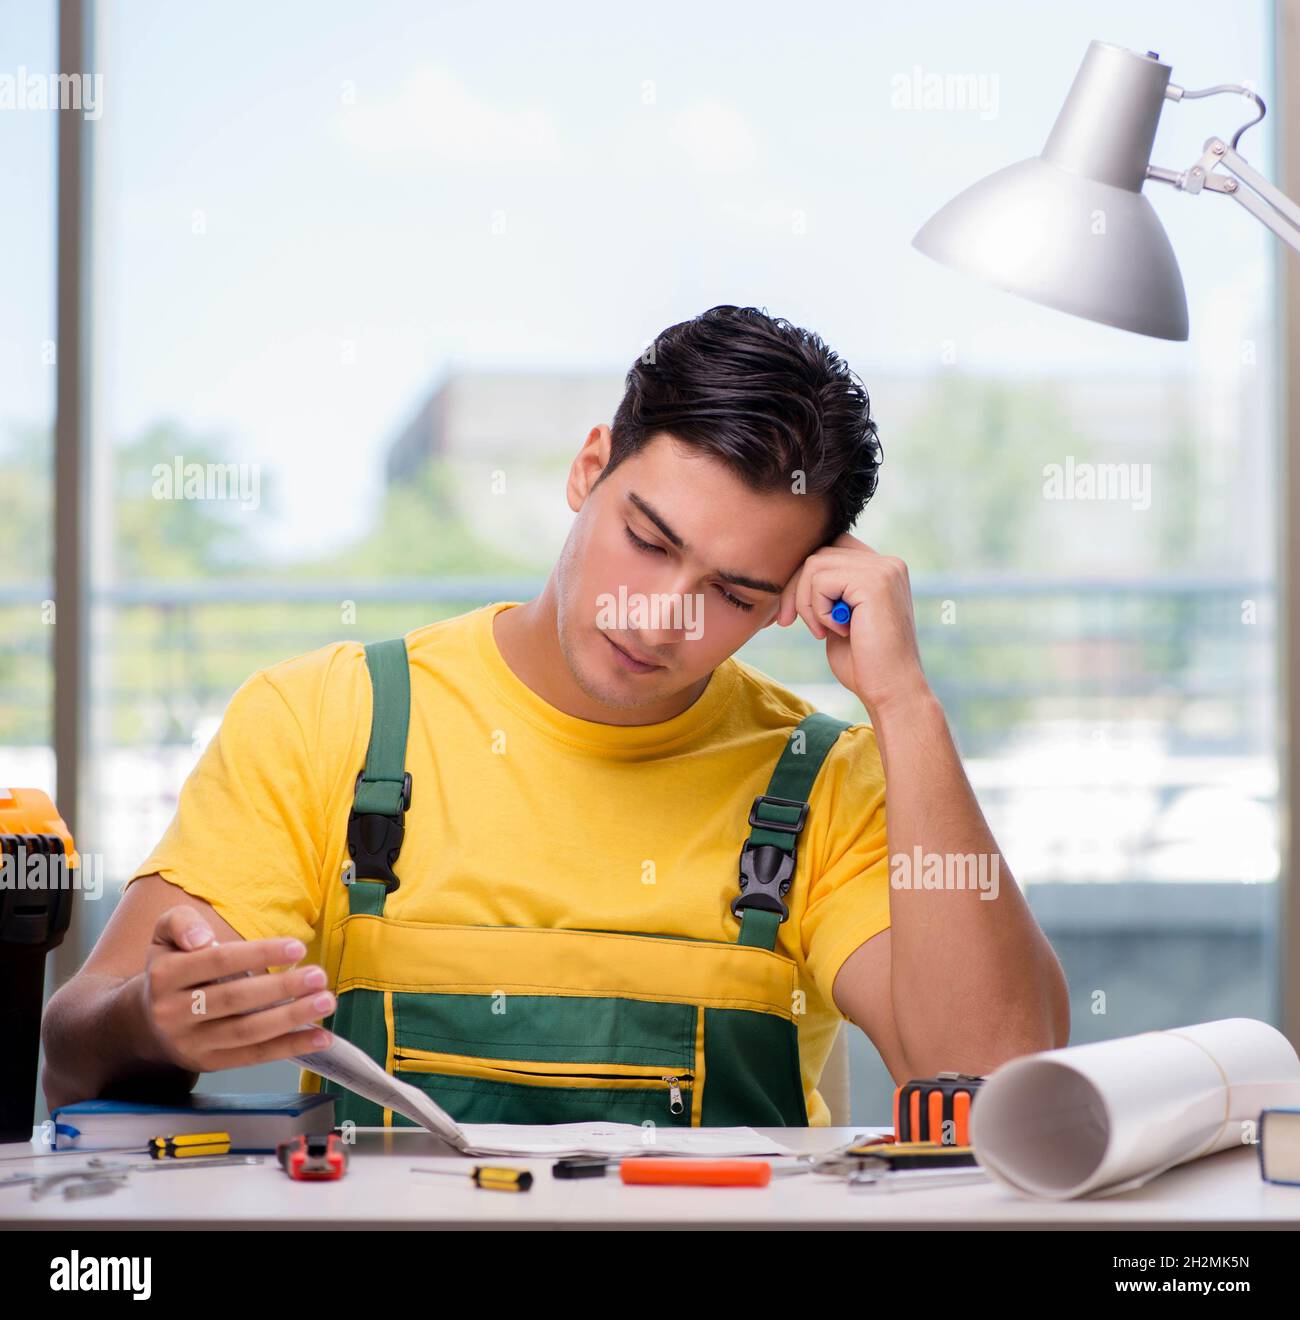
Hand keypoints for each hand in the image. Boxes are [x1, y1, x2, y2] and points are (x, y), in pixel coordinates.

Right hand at [137, 905, 334, 1073]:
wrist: (144, 1020)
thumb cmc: (171, 967)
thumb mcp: (165, 935)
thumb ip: (181, 922)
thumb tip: (203, 939)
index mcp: (165, 975)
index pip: (217, 962)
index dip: (259, 954)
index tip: (297, 947)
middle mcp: (173, 1012)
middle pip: (234, 1000)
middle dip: (281, 988)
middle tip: (319, 976)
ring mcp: (191, 1043)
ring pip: (247, 1032)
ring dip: (291, 1018)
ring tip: (325, 1002)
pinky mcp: (209, 1063)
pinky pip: (254, 1056)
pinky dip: (289, 1047)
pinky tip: (319, 1037)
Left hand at [773, 532, 929, 716]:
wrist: (891, 690)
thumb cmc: (865, 664)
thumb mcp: (838, 618)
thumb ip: (826, 592)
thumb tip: (792, 575)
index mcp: (881, 569)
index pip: (830, 548)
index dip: (802, 577)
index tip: (787, 612)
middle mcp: (887, 563)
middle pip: (819, 552)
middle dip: (794, 588)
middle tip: (786, 621)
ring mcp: (883, 569)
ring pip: (815, 564)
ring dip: (806, 602)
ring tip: (820, 631)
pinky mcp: (874, 581)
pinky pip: (821, 581)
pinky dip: (817, 609)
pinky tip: (835, 631)